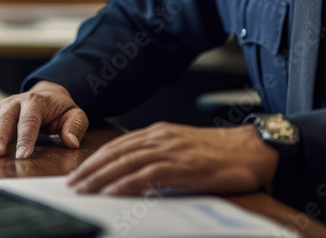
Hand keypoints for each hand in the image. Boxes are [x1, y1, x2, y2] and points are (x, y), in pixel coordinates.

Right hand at [0, 81, 87, 158]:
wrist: (48, 94)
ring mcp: (1, 106)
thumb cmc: (60, 108)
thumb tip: (71, 141)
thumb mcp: (75, 114)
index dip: (26, 137)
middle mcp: (15, 101)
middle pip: (5, 118)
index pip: (30, 120)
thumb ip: (75, 126)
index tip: (23, 155)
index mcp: (36, 101)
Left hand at [66, 122, 277, 195]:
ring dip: (101, 177)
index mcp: (161, 132)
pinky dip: (126, 184)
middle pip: (117, 152)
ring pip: (127, 162)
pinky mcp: (183, 166)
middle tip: (72, 185)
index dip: (96, 159)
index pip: (119, 145)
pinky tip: (112, 193)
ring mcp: (172, 150)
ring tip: (84, 191)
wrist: (254, 150)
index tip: (79, 173)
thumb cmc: (223, 154)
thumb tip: (137, 175)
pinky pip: (147, 175)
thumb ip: (162, 157)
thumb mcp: (186, 150)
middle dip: (91, 169)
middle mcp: (162, 137)